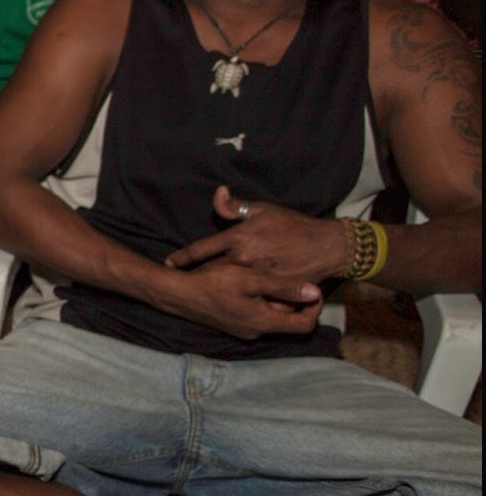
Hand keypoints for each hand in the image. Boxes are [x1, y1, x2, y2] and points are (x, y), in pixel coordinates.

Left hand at [164, 185, 347, 284]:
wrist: (327, 246)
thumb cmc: (293, 225)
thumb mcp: (262, 210)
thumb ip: (234, 207)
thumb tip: (217, 193)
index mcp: (239, 237)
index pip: (202, 249)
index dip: (182, 257)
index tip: (169, 264)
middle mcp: (244, 258)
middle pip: (210, 272)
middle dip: (196, 277)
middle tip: (181, 281)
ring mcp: (256, 277)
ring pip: (227, 287)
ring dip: (216, 289)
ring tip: (203, 293)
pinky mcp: (270, 291)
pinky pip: (250, 298)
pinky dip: (242, 299)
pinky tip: (233, 302)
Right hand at [166, 259, 325, 339]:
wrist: (178, 293)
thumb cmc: (213, 283)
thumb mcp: (251, 280)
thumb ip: (284, 288)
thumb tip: (315, 292)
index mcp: (264, 322)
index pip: (305, 325)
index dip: (315, 308)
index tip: (313, 289)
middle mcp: (256, 331)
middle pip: (289, 320)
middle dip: (294, 300)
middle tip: (290, 277)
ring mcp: (243, 329)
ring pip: (272, 316)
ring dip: (276, 299)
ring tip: (269, 277)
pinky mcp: (233, 324)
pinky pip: (257, 315)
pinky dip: (261, 302)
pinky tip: (251, 284)